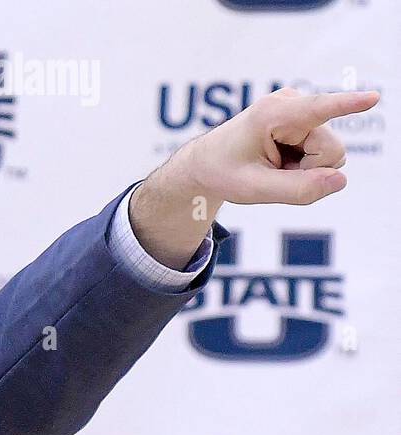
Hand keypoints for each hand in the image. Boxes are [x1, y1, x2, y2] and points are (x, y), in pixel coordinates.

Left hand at [130, 87, 379, 268]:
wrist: (207, 162)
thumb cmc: (225, 172)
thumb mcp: (253, 190)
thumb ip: (296, 190)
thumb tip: (341, 180)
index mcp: (273, 114)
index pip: (318, 110)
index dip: (347, 105)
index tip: (373, 98)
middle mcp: (292, 104)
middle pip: (332, 151)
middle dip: (309, 170)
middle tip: (273, 173)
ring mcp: (301, 110)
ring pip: (331, 155)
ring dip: (305, 169)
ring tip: (275, 167)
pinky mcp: (307, 119)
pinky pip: (324, 153)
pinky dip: (304, 165)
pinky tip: (282, 162)